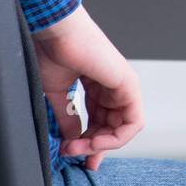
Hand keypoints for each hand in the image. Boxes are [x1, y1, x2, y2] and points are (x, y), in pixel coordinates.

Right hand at [31, 5, 143, 171]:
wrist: (56, 32)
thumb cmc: (53, 52)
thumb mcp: (59, 95)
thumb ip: (69, 119)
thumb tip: (73, 140)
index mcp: (98, 86)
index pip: (102, 123)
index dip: (89, 144)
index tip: (71, 153)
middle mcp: (113, 86)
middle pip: (112, 128)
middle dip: (93, 148)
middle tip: (71, 153)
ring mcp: (123, 85)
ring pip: (123, 129)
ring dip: (100, 145)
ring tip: (76, 147)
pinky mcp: (129, 84)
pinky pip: (132, 122)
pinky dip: (115, 139)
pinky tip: (93, 142)